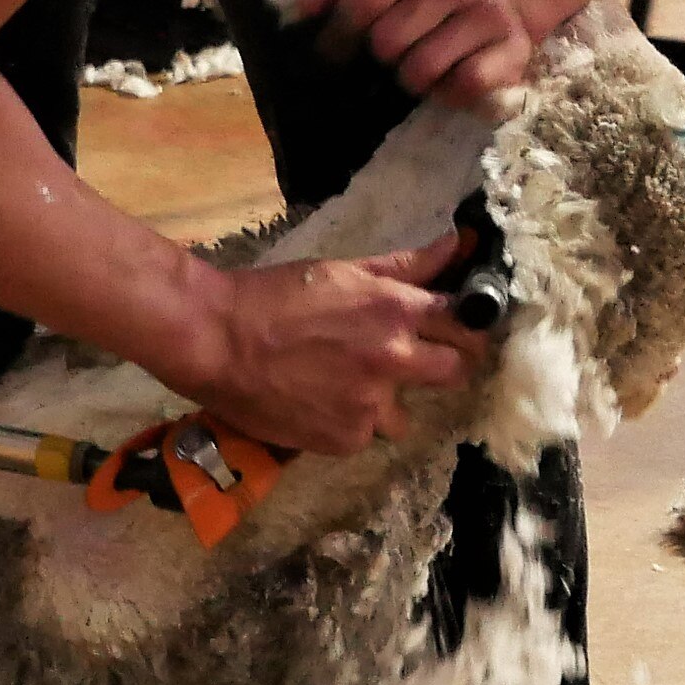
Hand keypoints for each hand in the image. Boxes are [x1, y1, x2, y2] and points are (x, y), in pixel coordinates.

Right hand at [176, 234, 486, 455]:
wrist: (217, 340)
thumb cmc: (276, 297)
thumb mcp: (344, 272)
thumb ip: (406, 266)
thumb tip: (458, 244)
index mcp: (396, 311)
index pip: (466, 324)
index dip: (467, 327)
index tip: (460, 330)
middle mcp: (394, 360)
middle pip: (456, 371)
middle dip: (442, 365)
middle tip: (416, 360)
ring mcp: (371, 406)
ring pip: (406, 414)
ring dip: (388, 402)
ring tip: (348, 385)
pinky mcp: (344, 440)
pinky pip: (365, 436)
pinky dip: (350, 424)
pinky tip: (320, 403)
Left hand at [301, 0, 548, 110]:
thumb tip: (295, 10)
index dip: (338, 34)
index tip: (332, 53)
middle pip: (387, 41)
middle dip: (380, 56)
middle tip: (390, 53)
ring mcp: (488, 15)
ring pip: (420, 71)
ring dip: (412, 77)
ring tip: (422, 63)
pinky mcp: (513, 51)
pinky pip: (462, 88)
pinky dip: (448, 92)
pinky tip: (451, 76)